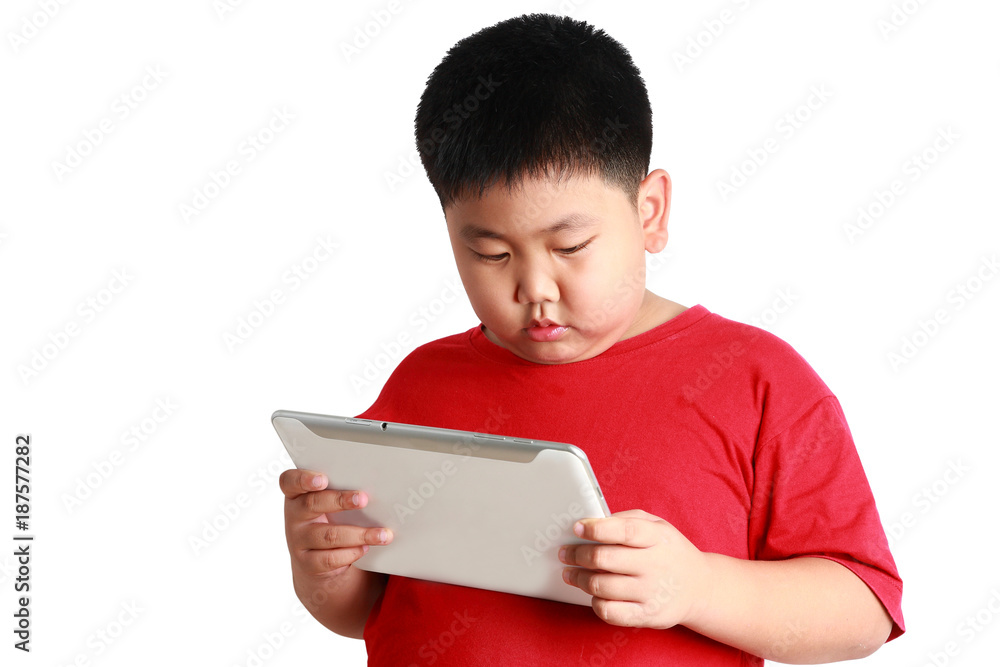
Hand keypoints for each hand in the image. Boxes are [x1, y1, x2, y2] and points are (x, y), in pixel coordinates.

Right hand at [279, 468, 392, 579]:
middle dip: (340, 500)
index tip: (323, 479)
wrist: (317, 560)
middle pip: (312, 504)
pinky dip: (352, 552)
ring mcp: (298, 541)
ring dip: (359, 534)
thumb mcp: (329, 505)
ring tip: (382, 534)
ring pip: (328, 535)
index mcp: (297, 495)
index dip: (303, 479)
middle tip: (363, 499)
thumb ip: (341, 492)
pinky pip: (331, 558)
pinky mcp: (308, 563)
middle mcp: (294, 516)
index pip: (289, 482)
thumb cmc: (329, 520)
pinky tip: (366, 548)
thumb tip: (373, 490)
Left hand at [558, 509, 710, 629]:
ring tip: (571, 573)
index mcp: (658, 537)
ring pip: (602, 586)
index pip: (623, 531)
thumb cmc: (669, 551)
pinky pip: (610, 612)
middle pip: (605, 559)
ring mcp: (652, 592)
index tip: (577, 528)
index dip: (596, 529)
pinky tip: (593, 594)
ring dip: (579, 579)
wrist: (699, 587)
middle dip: (578, 555)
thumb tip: (593, 521)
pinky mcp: (648, 615)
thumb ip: (627, 519)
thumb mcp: (657, 525)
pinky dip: (595, 602)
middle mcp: (656, 565)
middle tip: (566, 553)